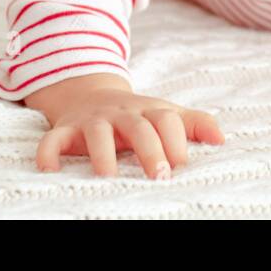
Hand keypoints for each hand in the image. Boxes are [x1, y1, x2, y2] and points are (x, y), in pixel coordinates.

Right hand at [24, 73, 225, 177]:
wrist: (91, 94)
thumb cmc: (138, 114)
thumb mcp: (166, 114)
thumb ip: (195, 124)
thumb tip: (221, 139)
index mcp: (149, 111)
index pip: (167, 120)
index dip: (177, 140)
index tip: (183, 164)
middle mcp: (122, 114)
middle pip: (138, 127)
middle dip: (150, 149)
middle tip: (159, 175)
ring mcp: (93, 121)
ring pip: (97, 132)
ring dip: (102, 153)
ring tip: (108, 176)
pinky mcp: (65, 129)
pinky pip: (53, 138)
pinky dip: (48, 152)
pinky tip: (49, 170)